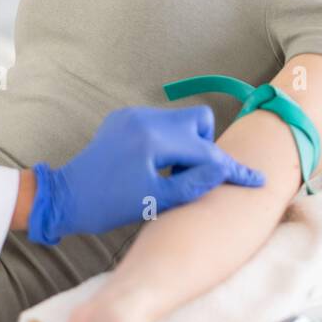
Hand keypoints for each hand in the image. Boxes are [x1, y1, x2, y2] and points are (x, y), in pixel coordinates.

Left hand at [27, 105, 265, 244]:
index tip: (256, 180)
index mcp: (153, 140)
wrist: (65, 197)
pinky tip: (152, 166)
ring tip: (168, 174)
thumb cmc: (107, 206)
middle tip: (188, 177)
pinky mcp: (123, 118)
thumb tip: (224, 168)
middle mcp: (145, 119)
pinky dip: (167, 142)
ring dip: (186, 145)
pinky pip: (160, 123)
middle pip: (198, 122)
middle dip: (204, 148)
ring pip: (181, 121)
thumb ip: (193, 183)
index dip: (233, 168)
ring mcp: (132, 115)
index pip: (206, 151)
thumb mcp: (155, 201)